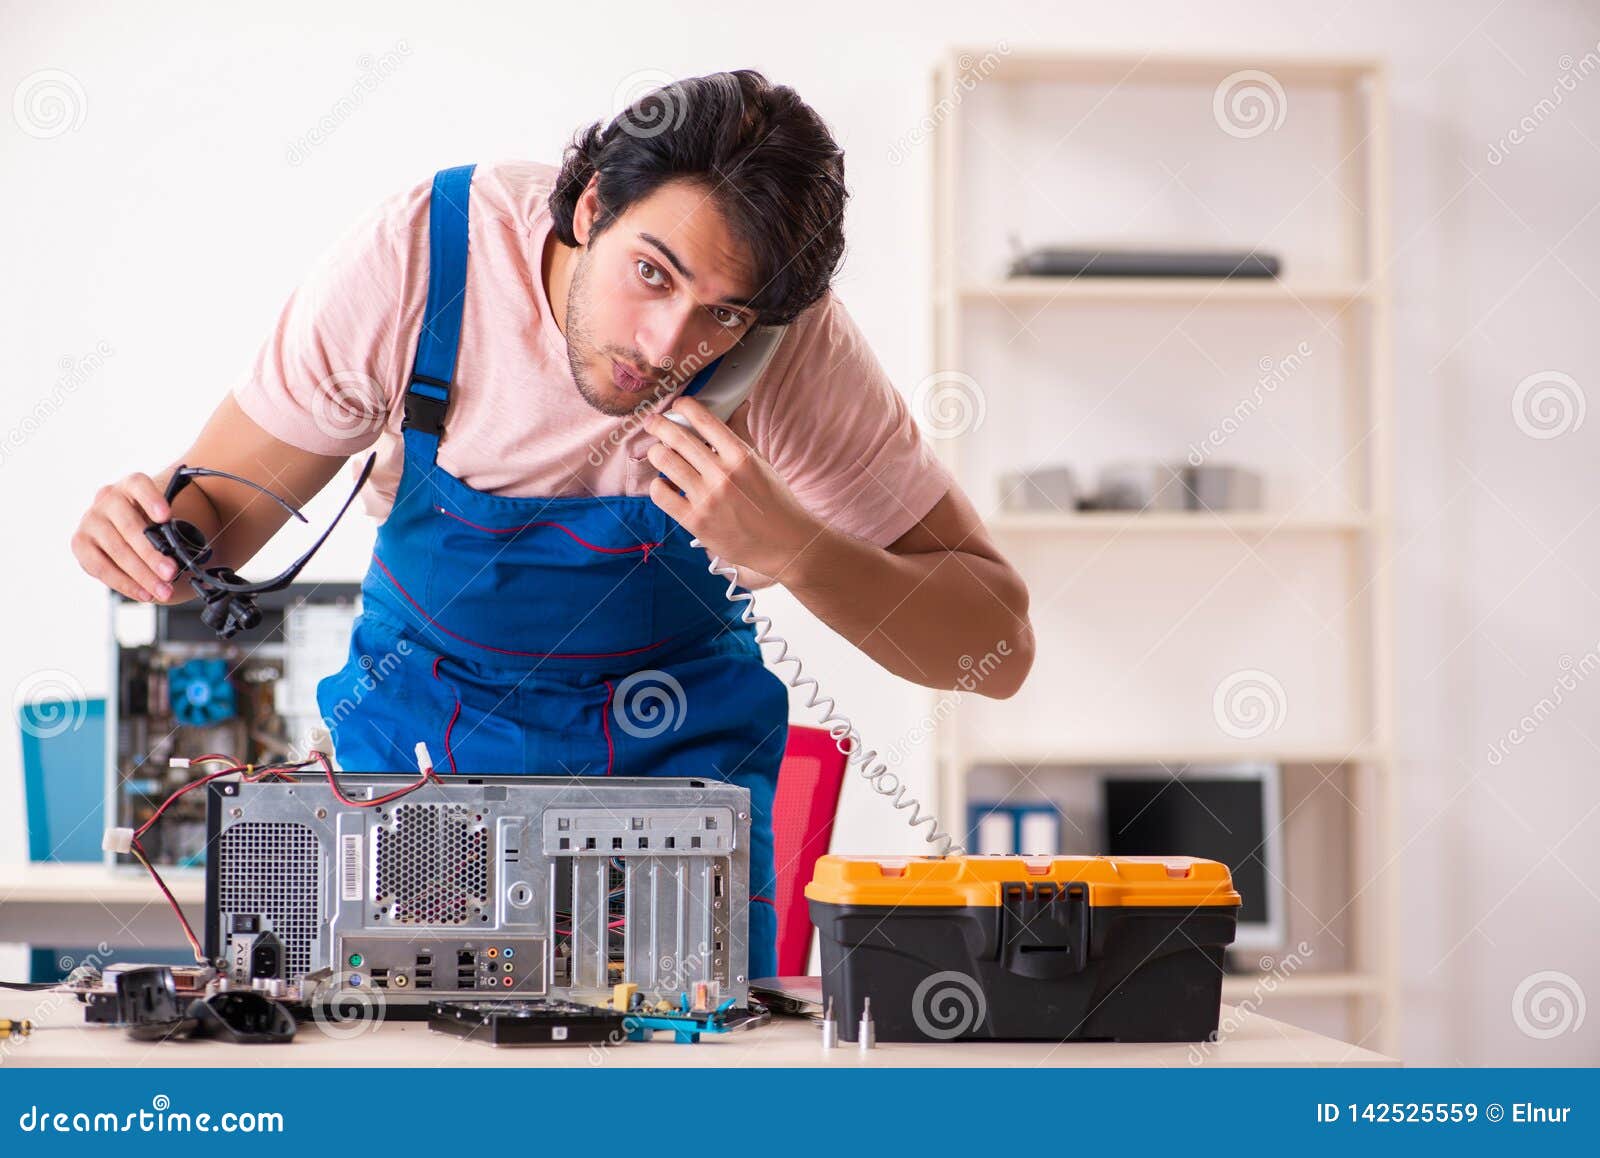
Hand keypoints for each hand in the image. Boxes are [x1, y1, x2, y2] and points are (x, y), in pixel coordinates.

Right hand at [71, 473, 179, 601]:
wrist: (120, 529)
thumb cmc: (148, 522)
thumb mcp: (160, 519)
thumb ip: (170, 528)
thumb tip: (186, 551)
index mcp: (131, 486)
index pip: (139, 485)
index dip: (152, 499)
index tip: (166, 517)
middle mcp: (107, 499)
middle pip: (130, 527)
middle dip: (152, 554)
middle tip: (171, 572)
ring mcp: (90, 520)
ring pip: (117, 551)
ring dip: (143, 575)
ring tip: (163, 590)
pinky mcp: (80, 543)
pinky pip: (102, 567)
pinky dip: (126, 584)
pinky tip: (143, 593)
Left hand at [644, 396, 821, 577]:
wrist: (785, 545)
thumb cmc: (775, 502)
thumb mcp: (762, 463)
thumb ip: (743, 434)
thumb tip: (740, 405)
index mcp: (741, 456)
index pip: (704, 420)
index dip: (685, 407)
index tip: (678, 406)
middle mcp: (723, 474)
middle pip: (677, 437)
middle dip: (659, 424)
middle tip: (653, 423)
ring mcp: (707, 498)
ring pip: (664, 461)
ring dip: (656, 452)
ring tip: (658, 453)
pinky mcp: (695, 521)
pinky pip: (661, 494)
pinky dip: (658, 485)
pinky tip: (665, 484)